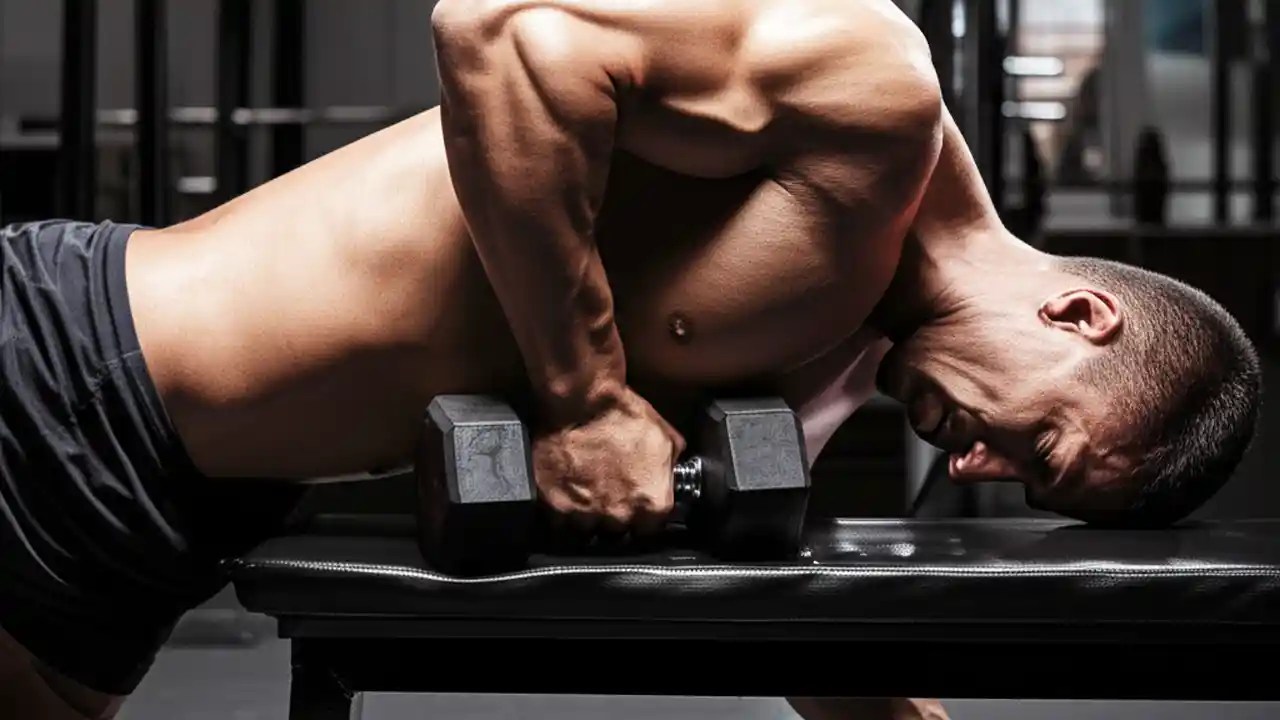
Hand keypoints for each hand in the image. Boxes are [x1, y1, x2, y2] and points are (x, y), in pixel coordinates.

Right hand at [532, 387, 685, 539]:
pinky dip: (562, 514)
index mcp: (653, 503)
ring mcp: (586, 514)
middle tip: (609, 497)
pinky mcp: (556, 507)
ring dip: (587, 519)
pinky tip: (566, 497)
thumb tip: (671, 475)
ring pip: (588, 534)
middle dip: (615, 519)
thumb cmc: (622, 414)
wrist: (582, 401)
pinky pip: (559, 525)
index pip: (652, 531)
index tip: (637, 512)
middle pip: (619, 535)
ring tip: (586, 498)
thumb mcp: (667, 438)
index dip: (644, 521)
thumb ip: (672, 468)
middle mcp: (621, 515)